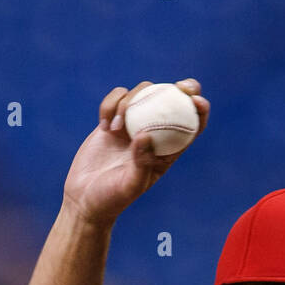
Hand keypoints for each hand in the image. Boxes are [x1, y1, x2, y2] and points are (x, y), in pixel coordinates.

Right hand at [62, 79, 209, 226]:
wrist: (85, 197)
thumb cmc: (112, 198)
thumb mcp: (130, 185)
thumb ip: (141, 162)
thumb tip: (146, 134)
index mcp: (166, 153)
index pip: (190, 128)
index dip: (199, 111)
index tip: (198, 100)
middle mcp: (152, 135)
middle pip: (170, 102)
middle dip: (180, 89)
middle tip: (180, 86)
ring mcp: (132, 125)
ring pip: (142, 94)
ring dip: (130, 100)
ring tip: (115, 127)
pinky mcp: (112, 120)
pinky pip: (115, 99)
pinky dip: (109, 105)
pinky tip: (104, 126)